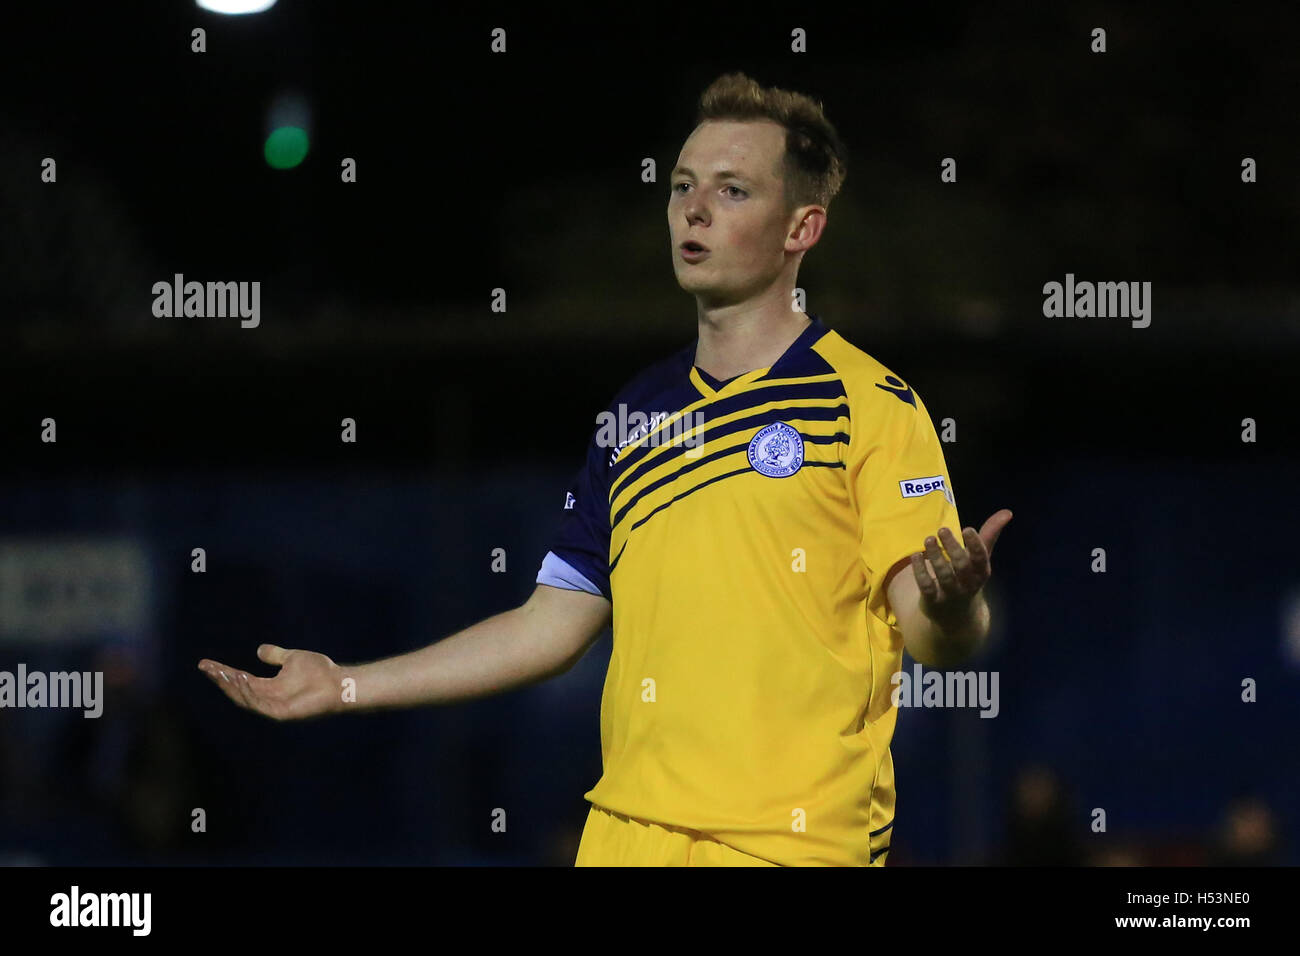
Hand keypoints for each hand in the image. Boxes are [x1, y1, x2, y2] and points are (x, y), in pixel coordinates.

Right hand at [198, 644, 344, 720]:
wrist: (339, 682)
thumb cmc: (320, 672)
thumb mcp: (293, 658)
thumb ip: (276, 655)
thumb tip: (259, 649)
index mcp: (268, 687)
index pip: (240, 680)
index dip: (222, 673)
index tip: (205, 663)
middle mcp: (267, 699)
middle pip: (238, 691)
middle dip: (222, 680)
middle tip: (207, 668)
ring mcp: (274, 707)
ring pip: (246, 698)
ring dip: (232, 686)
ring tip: (221, 672)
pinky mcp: (282, 713)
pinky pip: (260, 704)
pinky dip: (249, 694)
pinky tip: (241, 680)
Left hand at [910, 509, 1011, 630]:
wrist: (957, 617)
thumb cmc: (969, 578)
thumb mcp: (980, 560)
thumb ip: (990, 535)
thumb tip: (1007, 512)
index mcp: (981, 573)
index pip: (981, 559)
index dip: (975, 545)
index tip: (967, 529)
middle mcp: (968, 584)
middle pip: (961, 566)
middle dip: (953, 547)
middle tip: (942, 529)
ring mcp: (950, 594)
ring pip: (943, 575)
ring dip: (936, 556)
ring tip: (928, 539)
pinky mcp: (933, 601)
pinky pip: (926, 586)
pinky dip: (920, 571)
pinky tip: (915, 555)